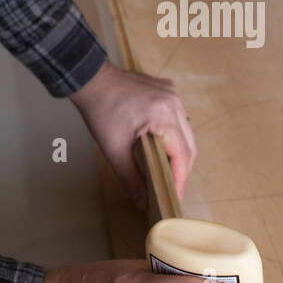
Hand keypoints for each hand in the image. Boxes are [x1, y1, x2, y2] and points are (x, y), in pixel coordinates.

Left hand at [70, 60, 195, 207]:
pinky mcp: (168, 90)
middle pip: (190, 144)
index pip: (182, 155)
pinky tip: (162, 146)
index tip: (175, 198)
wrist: (92, 80)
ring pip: (187, 131)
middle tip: (171, 189)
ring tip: (167, 170)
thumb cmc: (101, 112)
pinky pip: (179, 118)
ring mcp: (173, 94)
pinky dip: (174, 135)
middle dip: (182, 169)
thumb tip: (142, 202)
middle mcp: (174, 103)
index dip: (180, 179)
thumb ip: (131, 179)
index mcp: (164, 116)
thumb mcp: (114, 150)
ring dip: (179, 152)